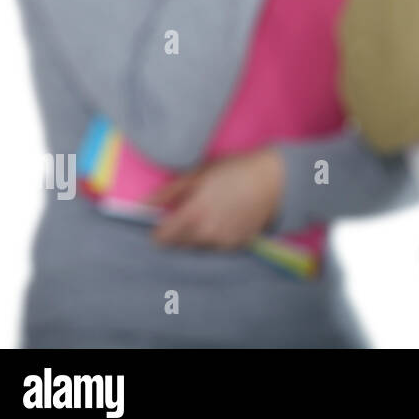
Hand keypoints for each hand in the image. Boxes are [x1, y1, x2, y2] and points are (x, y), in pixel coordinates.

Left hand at [148, 149, 285, 249]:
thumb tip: (144, 205)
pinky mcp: (238, 245)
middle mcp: (206, 233)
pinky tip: (223, 222)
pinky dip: (215, 239)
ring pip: (198, 248)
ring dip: (197, 237)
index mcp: (193, 214)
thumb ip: (169, 191)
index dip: (159, 231)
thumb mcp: (199, 173)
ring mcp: (223, 241)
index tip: (164, 223)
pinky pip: (217, 248)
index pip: (162, 238)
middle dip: (178, 234)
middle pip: (178, 246)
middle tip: (189, 216)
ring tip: (209, 217)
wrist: (274, 179)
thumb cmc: (234, 170)